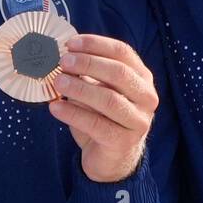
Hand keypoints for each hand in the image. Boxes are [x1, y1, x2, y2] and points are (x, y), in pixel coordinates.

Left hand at [50, 34, 158, 182]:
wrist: (111, 158)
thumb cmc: (103, 117)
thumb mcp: (98, 89)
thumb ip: (88, 72)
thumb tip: (63, 53)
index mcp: (142, 78)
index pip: (122, 52)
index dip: (96, 45)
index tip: (70, 44)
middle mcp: (147, 97)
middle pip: (119, 73)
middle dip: (88, 64)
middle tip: (63, 62)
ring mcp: (138, 121)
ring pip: (110, 99)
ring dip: (80, 88)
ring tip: (57, 82)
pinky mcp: (124, 142)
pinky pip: (97, 125)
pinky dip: (73, 114)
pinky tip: (55, 107)